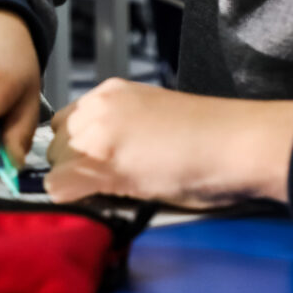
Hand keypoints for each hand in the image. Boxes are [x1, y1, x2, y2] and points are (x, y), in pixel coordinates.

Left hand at [45, 78, 292, 207]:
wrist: (237, 142)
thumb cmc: (211, 137)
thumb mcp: (154, 118)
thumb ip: (120, 129)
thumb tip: (103, 157)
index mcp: (111, 92)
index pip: (67, 120)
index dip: (78, 147)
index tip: (98, 163)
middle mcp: (97, 106)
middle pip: (55, 140)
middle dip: (73, 162)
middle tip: (108, 180)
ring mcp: (97, 133)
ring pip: (55, 161)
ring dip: (75, 179)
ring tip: (113, 190)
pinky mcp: (101, 164)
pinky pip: (58, 184)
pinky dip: (70, 197)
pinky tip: (99, 200)